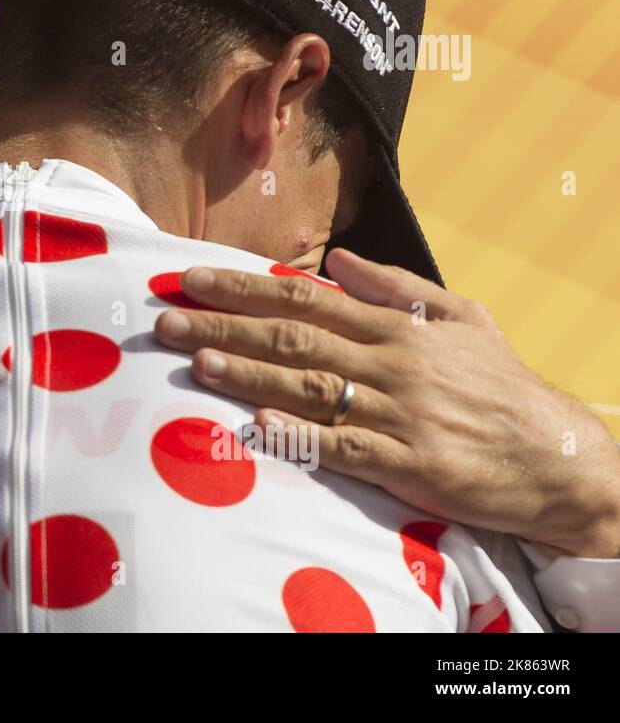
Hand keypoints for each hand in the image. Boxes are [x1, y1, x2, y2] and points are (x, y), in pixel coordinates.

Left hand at [153, 248, 619, 558]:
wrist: (557, 456)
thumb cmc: (501, 385)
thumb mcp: (460, 316)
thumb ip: (394, 287)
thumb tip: (336, 259)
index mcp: (394, 328)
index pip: (303, 298)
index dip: (243, 288)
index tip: (194, 278)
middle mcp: (388, 365)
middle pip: (291, 338)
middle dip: (223, 326)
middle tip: (167, 318)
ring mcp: (394, 416)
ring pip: (306, 387)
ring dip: (246, 373)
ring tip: (195, 361)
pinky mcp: (405, 465)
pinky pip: (342, 448)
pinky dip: (299, 434)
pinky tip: (257, 422)